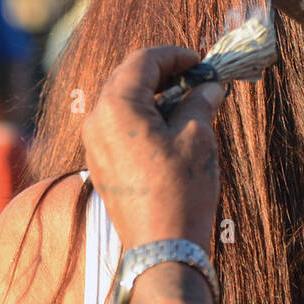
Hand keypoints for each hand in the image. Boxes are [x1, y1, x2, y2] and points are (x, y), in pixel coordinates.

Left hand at [82, 47, 226, 252]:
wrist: (161, 247)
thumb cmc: (181, 191)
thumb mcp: (197, 139)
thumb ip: (199, 103)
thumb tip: (209, 86)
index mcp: (117, 107)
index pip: (143, 61)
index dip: (175, 56)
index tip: (201, 62)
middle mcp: (96, 120)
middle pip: (127, 78)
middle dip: (162, 73)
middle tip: (196, 77)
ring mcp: (94, 143)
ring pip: (121, 102)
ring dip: (153, 95)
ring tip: (187, 101)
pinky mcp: (100, 163)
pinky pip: (118, 125)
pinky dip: (143, 117)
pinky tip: (170, 126)